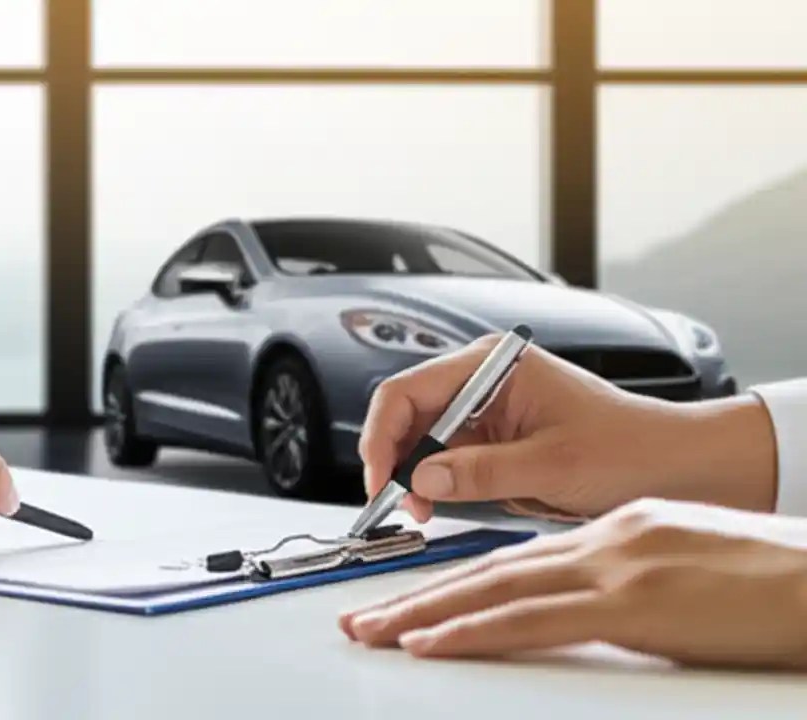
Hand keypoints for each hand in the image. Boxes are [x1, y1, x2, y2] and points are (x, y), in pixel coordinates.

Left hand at [340, 499, 806, 669]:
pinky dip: (471, 630)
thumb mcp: (685, 569)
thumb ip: (627, 581)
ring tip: (374, 632)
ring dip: (425, 613)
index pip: (516, 557)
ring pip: (493, 588)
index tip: (415, 602)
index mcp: (616, 532)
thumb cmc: (774, 580)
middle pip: (488, 569)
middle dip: (419, 596)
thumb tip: (588, 605)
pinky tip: (430, 643)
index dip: (458, 581)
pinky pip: (530, 618)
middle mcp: (603, 541)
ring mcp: (613, 569)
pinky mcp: (629, 604)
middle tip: (363, 618)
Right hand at [359, 335, 776, 521]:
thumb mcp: (551, 466)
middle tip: (401, 505)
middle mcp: (483, 379)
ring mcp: (487, 408)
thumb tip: (420, 480)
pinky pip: (449, 458)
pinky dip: (442, 484)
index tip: (379, 480)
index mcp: (493, 365)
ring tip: (427, 511)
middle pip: (407, 415)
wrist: (679, 465)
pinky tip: (449, 503)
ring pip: (423, 441)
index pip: (406, 391)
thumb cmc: (632, 448)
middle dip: (398, 461)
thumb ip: (479, 471)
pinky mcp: (495, 437)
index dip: (382, 437)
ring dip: (419, 477)